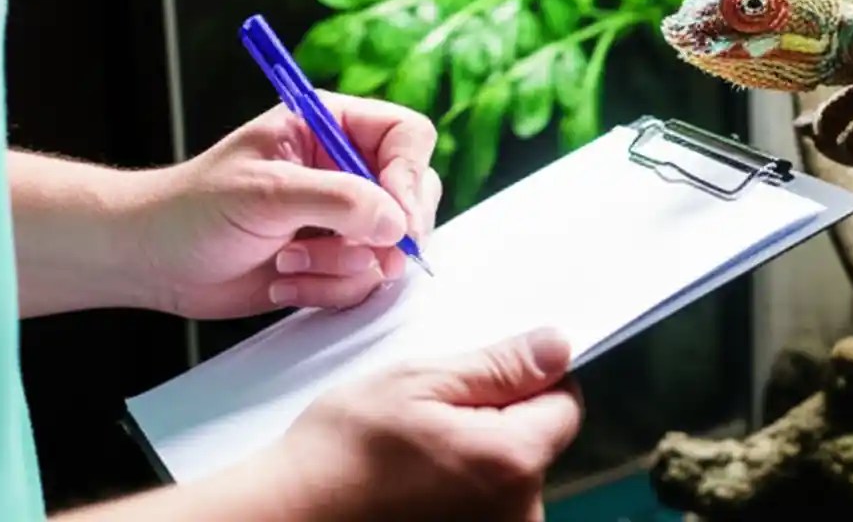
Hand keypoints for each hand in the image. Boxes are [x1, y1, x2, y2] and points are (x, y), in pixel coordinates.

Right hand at [49, 328, 583, 521]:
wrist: (286, 520)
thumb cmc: (339, 454)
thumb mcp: (417, 383)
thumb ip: (499, 366)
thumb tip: (557, 347)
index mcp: (512, 460)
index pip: (565, 403)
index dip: (530, 380)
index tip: (486, 377)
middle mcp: (518, 512)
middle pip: (538, 442)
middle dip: (499, 420)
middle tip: (433, 416)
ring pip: (510, 476)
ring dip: (477, 458)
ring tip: (417, 455)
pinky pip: (486, 506)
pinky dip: (461, 491)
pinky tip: (416, 484)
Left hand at [133, 91, 440, 317]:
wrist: (154, 262)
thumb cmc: (192, 210)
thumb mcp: (266, 193)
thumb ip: (338, 200)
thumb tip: (395, 222)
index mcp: (331, 126)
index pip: (407, 137)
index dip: (409, 176)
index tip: (393, 217)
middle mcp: (346, 168)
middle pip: (415, 194)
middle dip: (384, 233)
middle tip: (352, 251)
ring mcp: (344, 218)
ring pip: (392, 246)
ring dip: (343, 266)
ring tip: (289, 262)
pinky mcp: (336, 260)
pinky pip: (366, 280)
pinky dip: (329, 290)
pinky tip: (284, 281)